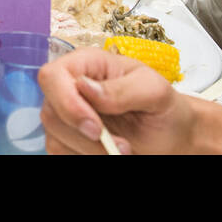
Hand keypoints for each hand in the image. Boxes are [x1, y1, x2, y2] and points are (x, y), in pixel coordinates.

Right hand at [38, 49, 195, 154]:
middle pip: (50, 111)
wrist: (170, 137)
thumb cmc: (163, 108)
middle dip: (84, 136)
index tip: (96, 127)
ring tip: (124, 151)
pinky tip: (109, 154)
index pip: (52, 76)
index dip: (66, 102)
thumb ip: (123, 88)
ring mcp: (66, 116)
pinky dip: (85, 157)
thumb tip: (86, 87)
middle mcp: (70, 88)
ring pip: (54, 137)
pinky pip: (60, 154)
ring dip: (90, 151)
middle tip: (122, 147)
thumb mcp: (154, 91)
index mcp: (86, 64)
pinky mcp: (67, 140)